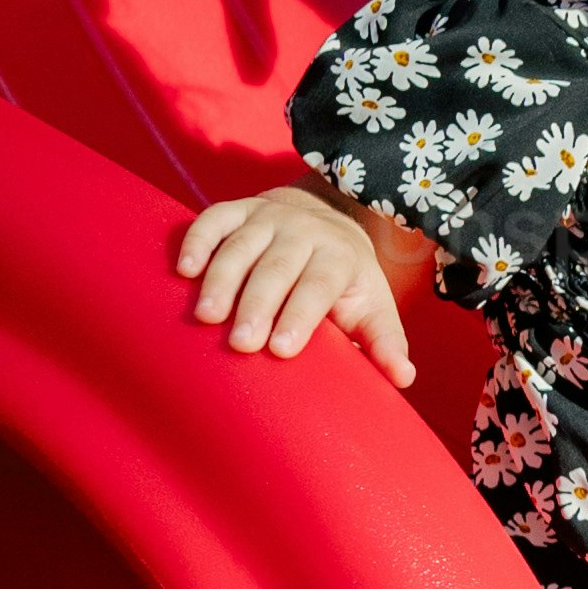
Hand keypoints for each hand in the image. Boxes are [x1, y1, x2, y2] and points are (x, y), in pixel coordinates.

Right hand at [175, 185, 416, 386]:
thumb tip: (404, 378)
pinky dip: (197, 241)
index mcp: (338, 257)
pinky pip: (213, 220)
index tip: (281, 349)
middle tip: (240, 343)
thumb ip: (384, 342)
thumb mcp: (371, 306)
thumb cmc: (344, 280)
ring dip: (222, 280)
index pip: (318, 286)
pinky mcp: (237, 210)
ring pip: (242, 247)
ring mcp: (267, 218)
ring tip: (206, 317)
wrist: (325, 216)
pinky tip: (184, 271)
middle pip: (277, 269)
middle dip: (258, 306)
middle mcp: (303, 232)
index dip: (301, 315)